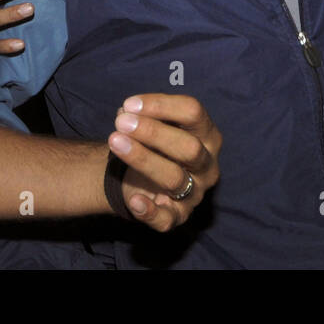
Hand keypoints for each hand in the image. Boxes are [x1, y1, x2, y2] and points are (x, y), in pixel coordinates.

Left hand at [107, 94, 221, 231]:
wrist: (144, 179)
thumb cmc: (154, 144)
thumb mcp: (155, 124)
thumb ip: (144, 115)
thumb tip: (125, 113)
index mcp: (208, 135)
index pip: (193, 112)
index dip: (162, 105)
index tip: (130, 104)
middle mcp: (208, 164)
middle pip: (189, 147)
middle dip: (153, 132)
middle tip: (122, 123)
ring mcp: (196, 193)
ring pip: (174, 178)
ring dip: (142, 159)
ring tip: (115, 142)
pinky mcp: (178, 216)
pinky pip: (166, 218)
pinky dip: (149, 210)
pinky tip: (134, 199)